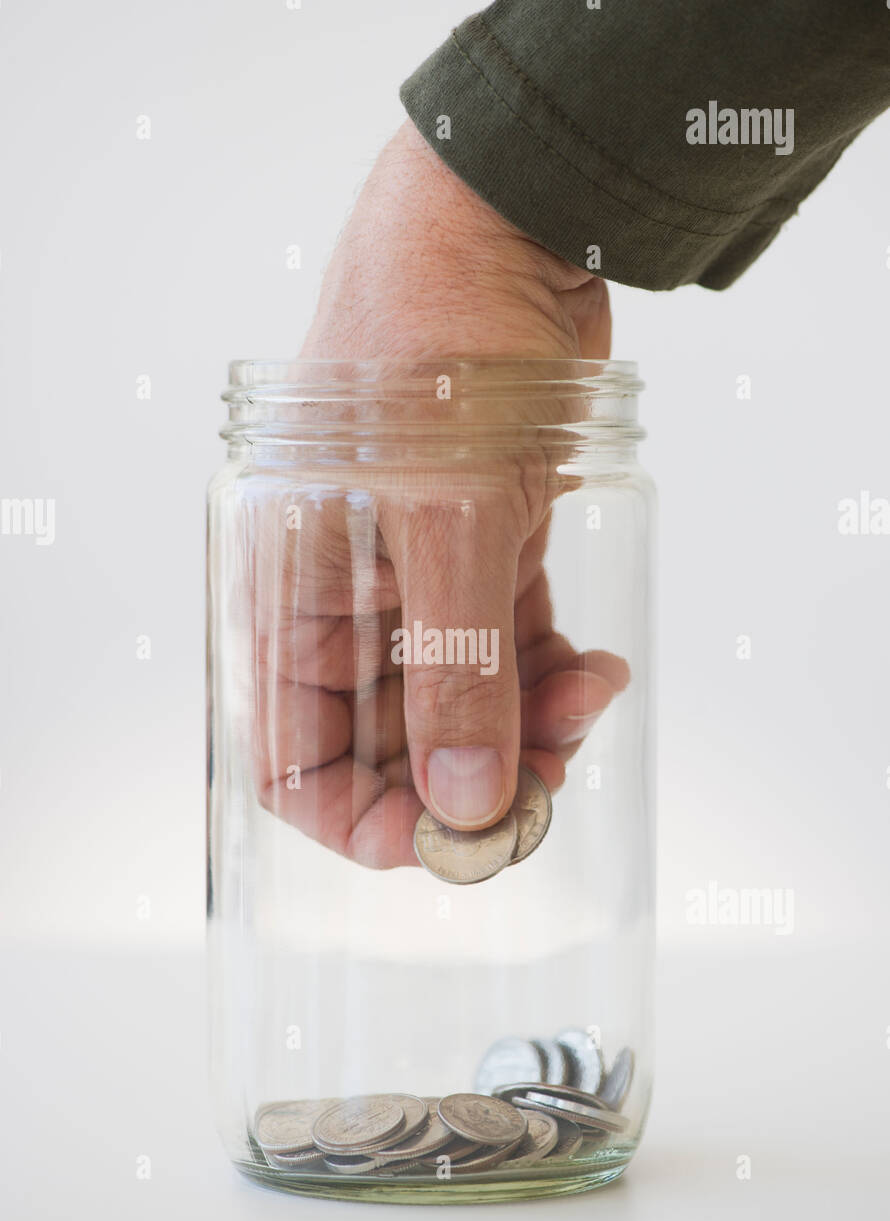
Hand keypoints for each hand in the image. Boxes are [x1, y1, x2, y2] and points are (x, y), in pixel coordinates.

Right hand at [254, 121, 627, 866]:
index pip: (292, 756)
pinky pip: (510, 650)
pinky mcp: (481, 553)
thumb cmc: (429, 345)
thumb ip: (458, 669)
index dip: (361, 818)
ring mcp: (415, 580)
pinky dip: (553, 675)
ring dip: (527, 727)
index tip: (446, 840)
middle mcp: (342, 603)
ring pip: (462, 703)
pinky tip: (597, 668)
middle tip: (540, 785)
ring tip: (588, 700)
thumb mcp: (445, 522)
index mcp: (284, 598)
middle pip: (390, 744)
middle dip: (469, 776)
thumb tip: (468, 798)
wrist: (503, 229)